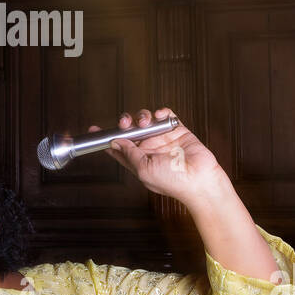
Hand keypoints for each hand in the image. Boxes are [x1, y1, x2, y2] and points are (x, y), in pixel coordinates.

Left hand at [87, 107, 226, 207]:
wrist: (200, 180)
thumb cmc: (173, 182)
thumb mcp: (144, 170)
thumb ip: (129, 154)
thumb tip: (115, 141)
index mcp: (138, 160)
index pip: (118, 147)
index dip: (105, 138)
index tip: (94, 129)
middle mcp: (149, 148)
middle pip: (130, 130)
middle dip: (124, 123)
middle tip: (125, 123)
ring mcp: (163, 138)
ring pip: (146, 120)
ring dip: (142, 117)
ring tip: (145, 122)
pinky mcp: (177, 130)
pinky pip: (165, 115)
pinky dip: (160, 112)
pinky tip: (159, 116)